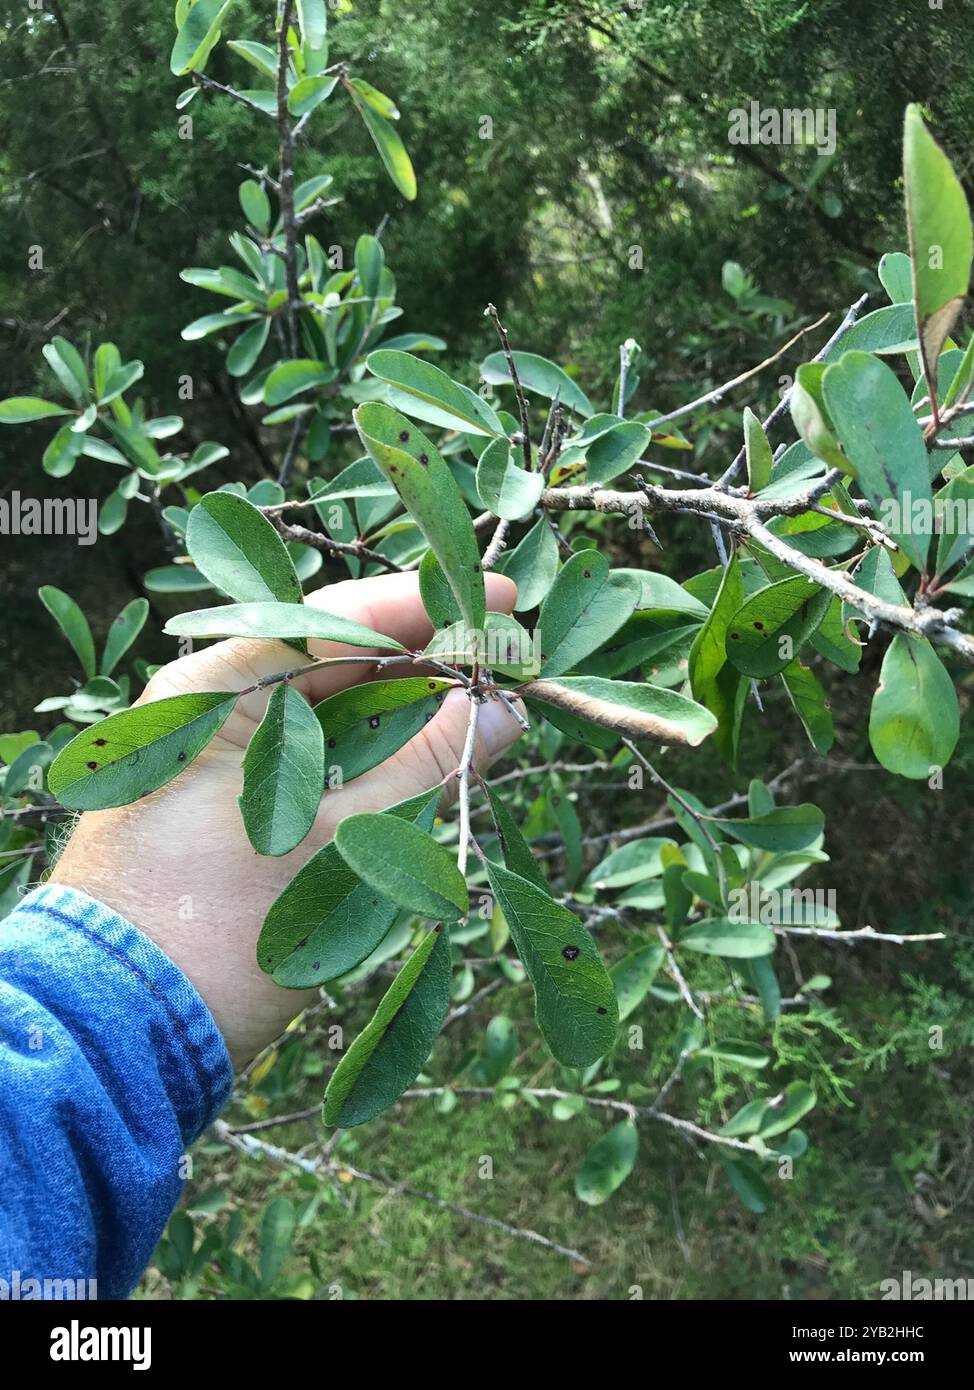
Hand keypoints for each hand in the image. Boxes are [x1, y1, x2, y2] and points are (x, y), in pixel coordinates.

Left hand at [51, 571, 523, 1066]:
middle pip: (341, 664)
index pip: (335, 618)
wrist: (122, 1037)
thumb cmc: (214, 930)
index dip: (424, 604)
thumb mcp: (336, 841)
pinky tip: (437, 767)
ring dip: (411, 718)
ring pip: (338, 718)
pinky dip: (380, 764)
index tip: (501, 598)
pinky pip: (325, 766)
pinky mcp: (245, 815)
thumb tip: (501, 706)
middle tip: (511, 666)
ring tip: (490, 716)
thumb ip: (424, 765)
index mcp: (216, 692)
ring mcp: (229, 765)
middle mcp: (217, 714)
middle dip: (428, 665)